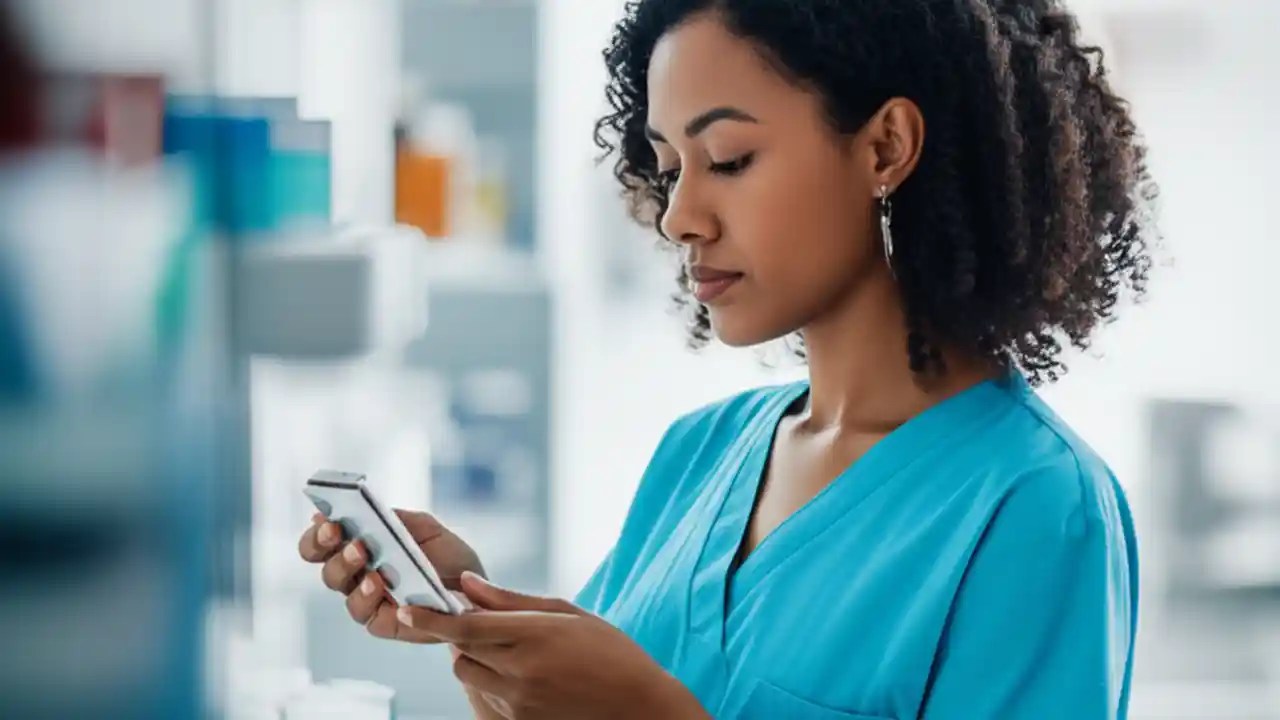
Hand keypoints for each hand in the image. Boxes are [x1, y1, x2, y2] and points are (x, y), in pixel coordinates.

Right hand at [296, 509, 484, 639]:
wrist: (478, 590)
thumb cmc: (450, 558)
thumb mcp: (427, 528)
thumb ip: (397, 517)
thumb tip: (362, 507)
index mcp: (361, 549)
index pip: (323, 543)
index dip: (317, 532)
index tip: (324, 517)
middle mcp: (358, 576)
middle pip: (326, 564)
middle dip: (325, 545)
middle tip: (337, 530)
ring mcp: (369, 601)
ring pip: (341, 587)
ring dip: (345, 565)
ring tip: (362, 551)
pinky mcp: (384, 623)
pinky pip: (366, 614)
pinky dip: (368, 596)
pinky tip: (379, 582)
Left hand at [393, 573, 710, 719]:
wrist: (638, 708)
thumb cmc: (611, 653)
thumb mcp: (567, 614)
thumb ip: (513, 601)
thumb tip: (468, 583)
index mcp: (534, 636)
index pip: (466, 625)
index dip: (431, 617)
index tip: (407, 608)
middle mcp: (520, 671)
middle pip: (460, 650)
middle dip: (458, 633)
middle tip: (475, 621)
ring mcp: (518, 703)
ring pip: (467, 676)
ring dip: (471, 659)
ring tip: (503, 650)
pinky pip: (483, 700)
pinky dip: (487, 684)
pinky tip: (515, 675)